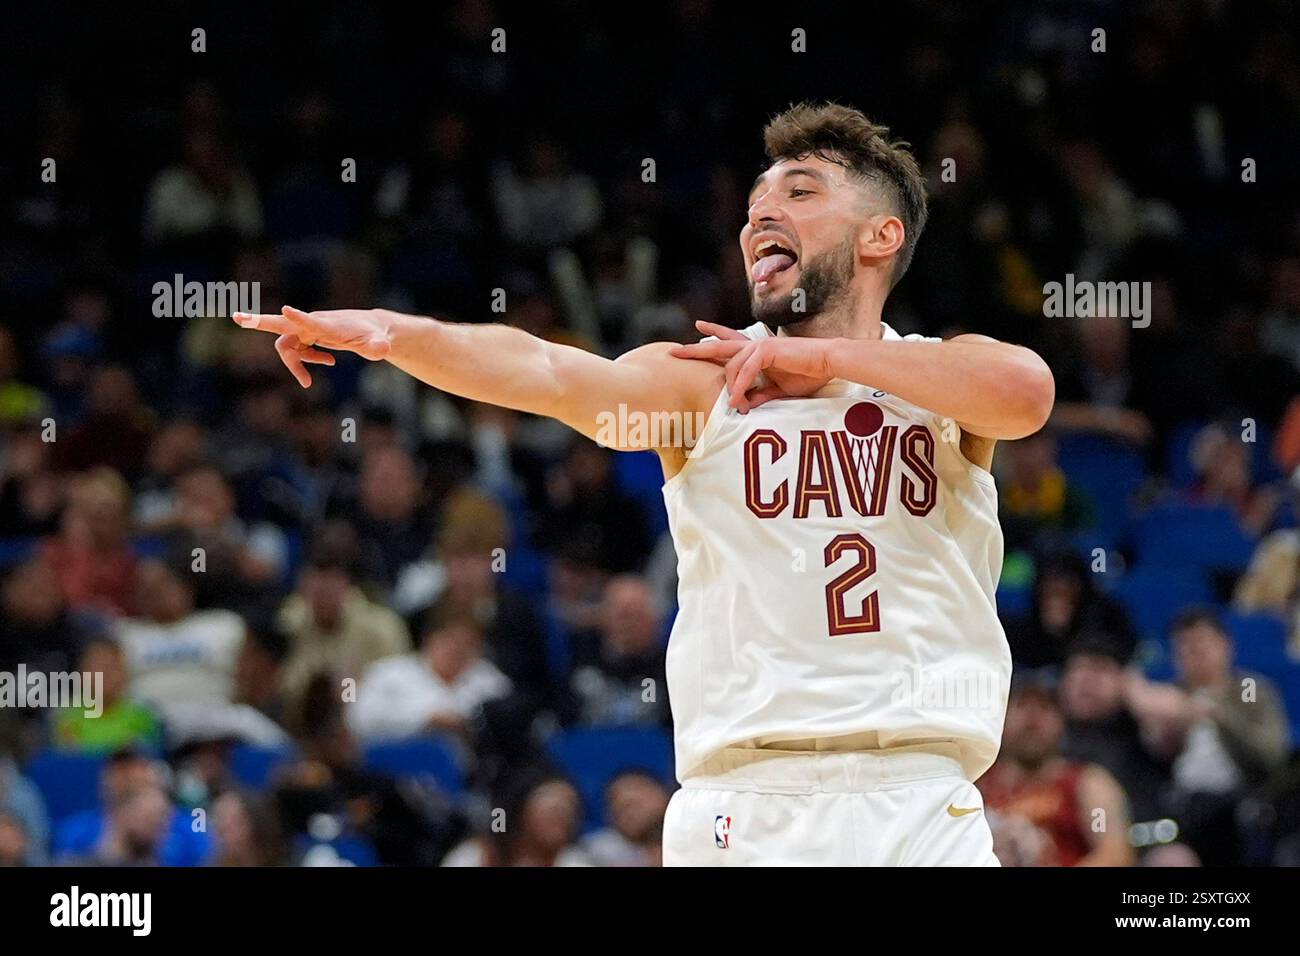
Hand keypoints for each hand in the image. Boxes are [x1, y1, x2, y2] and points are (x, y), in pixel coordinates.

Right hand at [232, 306, 393, 386]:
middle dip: (259, 322)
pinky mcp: (308, 335)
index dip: (299, 318)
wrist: (372, 328)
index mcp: (328, 326)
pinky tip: (328, 361)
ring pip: (286, 346)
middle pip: (281, 324)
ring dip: (294, 364)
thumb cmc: (375, 335)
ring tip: (307, 382)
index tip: (286, 309)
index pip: (311, 322)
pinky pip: (295, 349)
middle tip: (237, 317)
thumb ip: (379, 347)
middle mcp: (313, 324)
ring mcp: (308, 329)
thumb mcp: (379, 343)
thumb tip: (382, 350)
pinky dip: (304, 360)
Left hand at [669, 320, 833, 411]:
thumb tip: (746, 404)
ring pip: (732, 365)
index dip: (713, 335)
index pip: (730, 341)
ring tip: (735, 407)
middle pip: (719, 345)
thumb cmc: (807, 373)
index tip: (697, 330)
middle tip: (675, 350)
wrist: (827, 363)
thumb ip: (761, 393)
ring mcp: (760, 346)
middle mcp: (755, 345)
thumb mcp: (779, 389)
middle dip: (697, 348)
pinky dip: (741, 386)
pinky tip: (739, 400)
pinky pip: (747, 370)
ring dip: (732, 389)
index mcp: (757, 351)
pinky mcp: (768, 350)